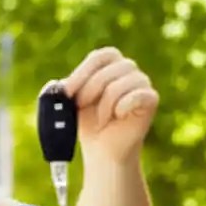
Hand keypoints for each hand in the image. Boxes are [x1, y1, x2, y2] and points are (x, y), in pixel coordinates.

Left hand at [58, 47, 158, 162]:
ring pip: (118, 86)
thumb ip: (61, 91)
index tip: (67, 91)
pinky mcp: (151, 98)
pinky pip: (135, 96)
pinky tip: (119, 117)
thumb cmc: (88, 122)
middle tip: (81, 107)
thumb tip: (54, 86)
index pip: (101, 56)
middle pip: (108, 70)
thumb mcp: (70, 103)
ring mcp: (142, 82)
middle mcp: (128, 68)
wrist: (103, 149)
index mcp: (110, 64)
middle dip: (89, 90)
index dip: (83, 72)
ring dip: (104, 107)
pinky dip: (121, 109)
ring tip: (102, 119)